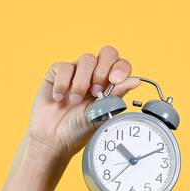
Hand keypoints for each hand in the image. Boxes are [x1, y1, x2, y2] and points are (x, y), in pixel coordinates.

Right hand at [25, 45, 142, 164]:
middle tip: (95, 92)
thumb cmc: (78, 130)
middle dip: (102, 70)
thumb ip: (117, 95)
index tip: (115, 80)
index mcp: (110, 85)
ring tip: (75, 101)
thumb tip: (136, 81)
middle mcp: (95, 75)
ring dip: (81, 82)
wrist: (53, 138)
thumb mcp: (101, 114)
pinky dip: (62, 84)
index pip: (121, 64)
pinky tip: (59, 98)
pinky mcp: (58, 72)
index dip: (121, 68)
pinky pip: (64, 66)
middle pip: (108, 52)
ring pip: (87, 59)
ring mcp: (77, 72)